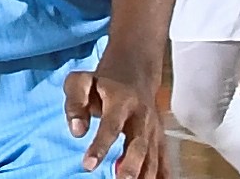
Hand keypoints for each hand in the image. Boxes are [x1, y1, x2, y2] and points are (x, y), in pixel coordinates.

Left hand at [64, 60, 167, 178]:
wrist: (134, 71)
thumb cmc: (102, 82)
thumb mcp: (81, 82)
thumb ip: (75, 103)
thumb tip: (77, 131)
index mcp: (121, 100)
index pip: (111, 125)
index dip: (100, 145)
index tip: (88, 165)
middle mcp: (141, 116)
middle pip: (138, 144)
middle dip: (131, 166)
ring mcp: (153, 129)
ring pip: (153, 155)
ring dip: (146, 175)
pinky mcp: (159, 139)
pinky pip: (164, 161)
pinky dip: (163, 176)